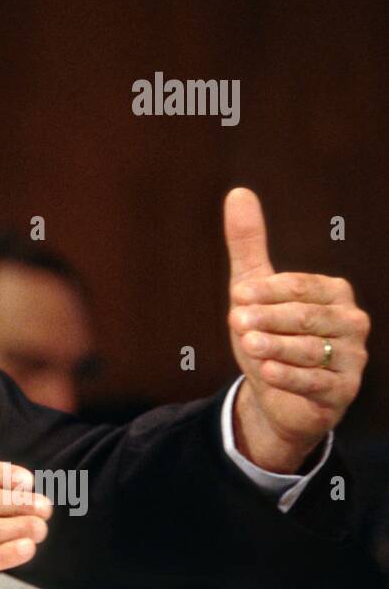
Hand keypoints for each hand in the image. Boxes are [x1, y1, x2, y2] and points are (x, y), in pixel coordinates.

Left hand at [224, 188, 369, 472]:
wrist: (277, 396)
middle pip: (306, 317)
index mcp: (334, 293)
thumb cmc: (269, 335)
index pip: (300, 286)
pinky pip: (316, 382)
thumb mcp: (252, 289)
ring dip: (276, 346)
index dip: (267, 291)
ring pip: (311, 349)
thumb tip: (238, 193)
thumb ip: (248, 244)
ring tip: (249, 345)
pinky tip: (268, 372)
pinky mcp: (343, 391)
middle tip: (236, 322)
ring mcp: (352, 358)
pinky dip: (290, 377)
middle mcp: (351, 323)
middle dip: (268, 319)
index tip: (237, 296)